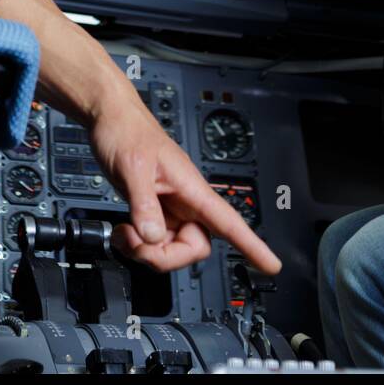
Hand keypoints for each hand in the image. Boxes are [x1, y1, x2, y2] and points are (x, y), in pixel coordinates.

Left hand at [89, 88, 281, 274]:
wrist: (112, 119)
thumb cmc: (128, 131)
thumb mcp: (134, 168)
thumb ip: (144, 205)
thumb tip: (153, 237)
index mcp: (192, 188)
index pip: (230, 222)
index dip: (252, 246)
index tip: (271, 265)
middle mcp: (186, 202)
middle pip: (194, 249)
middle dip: (165, 256)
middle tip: (139, 245)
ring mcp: (170, 209)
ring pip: (172, 250)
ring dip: (146, 251)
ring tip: (125, 233)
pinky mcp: (154, 211)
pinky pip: (154, 243)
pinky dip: (138, 244)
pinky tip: (124, 231)